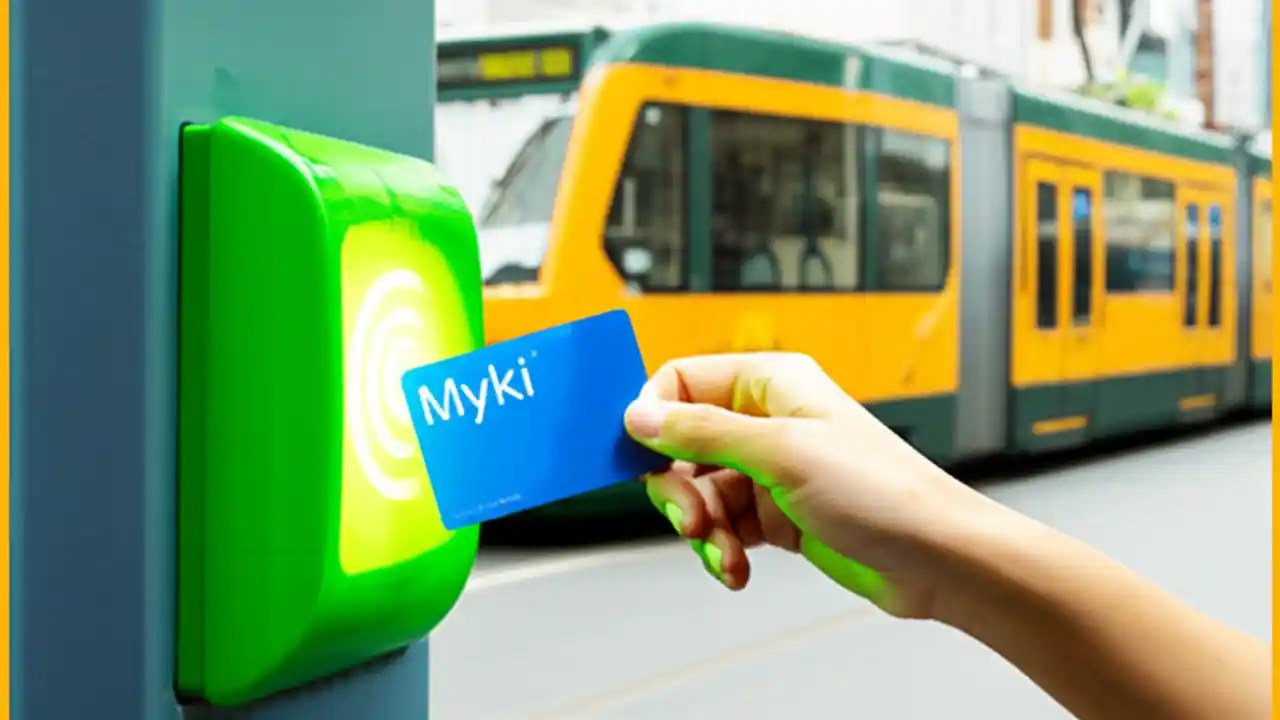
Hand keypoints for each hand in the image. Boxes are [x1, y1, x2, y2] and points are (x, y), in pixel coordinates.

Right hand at [623, 352, 989, 618]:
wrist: (936, 557)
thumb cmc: (881, 492)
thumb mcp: (781, 454)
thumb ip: (703, 433)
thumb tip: (640, 416)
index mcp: (769, 383)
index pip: (682, 381)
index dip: (654, 418)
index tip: (640, 458)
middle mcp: (766, 420)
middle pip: (681, 443)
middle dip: (677, 488)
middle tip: (690, 520)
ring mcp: (771, 468)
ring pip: (699, 492)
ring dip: (701, 528)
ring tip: (723, 553)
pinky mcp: (776, 513)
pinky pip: (723, 525)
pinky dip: (721, 550)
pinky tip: (736, 569)